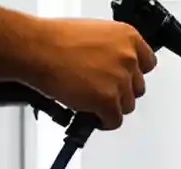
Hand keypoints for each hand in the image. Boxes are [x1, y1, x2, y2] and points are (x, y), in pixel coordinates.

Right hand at [23, 17, 156, 129]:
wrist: (33, 49)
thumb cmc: (53, 39)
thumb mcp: (94, 34)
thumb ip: (111, 50)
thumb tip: (115, 65)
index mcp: (128, 37)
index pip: (147, 63)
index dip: (133, 74)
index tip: (126, 80)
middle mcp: (128, 58)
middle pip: (137, 87)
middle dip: (120, 92)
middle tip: (101, 91)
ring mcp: (120, 80)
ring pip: (126, 105)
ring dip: (110, 106)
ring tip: (90, 101)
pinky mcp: (108, 101)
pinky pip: (114, 121)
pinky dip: (104, 122)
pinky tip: (91, 116)